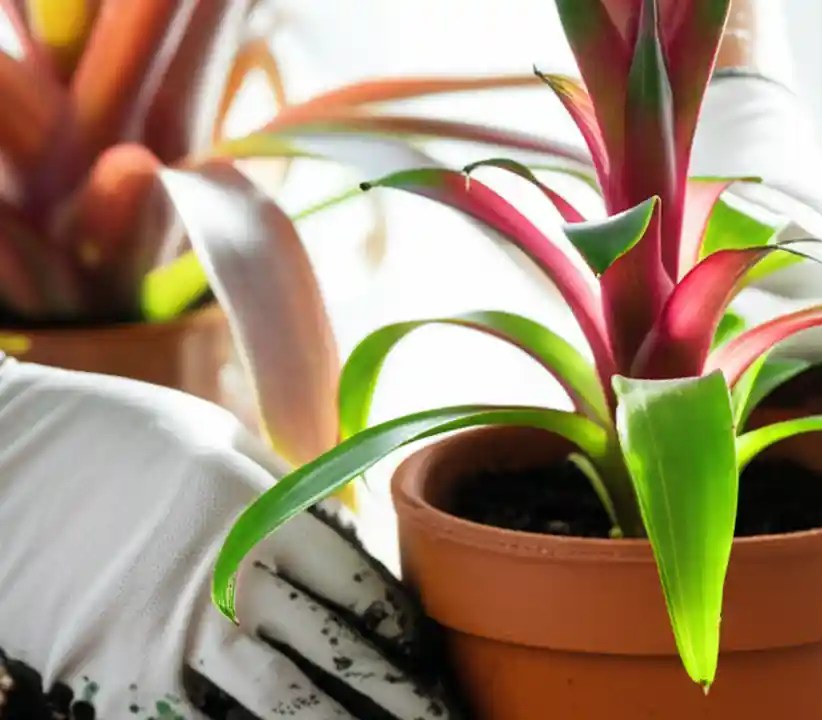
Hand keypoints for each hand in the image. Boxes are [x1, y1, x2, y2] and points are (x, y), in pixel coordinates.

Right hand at [0, 357, 455, 718]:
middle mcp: (232, 578)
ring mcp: (175, 634)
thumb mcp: (216, 441)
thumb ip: (283, 494)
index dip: (400, 628)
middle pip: (339, 652)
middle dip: (402, 697)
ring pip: (285, 705)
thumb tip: (347, 533)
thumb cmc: (113, 437)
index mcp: (263, 514)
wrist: (0, 459)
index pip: (360, 585)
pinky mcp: (121, 675)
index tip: (423, 654)